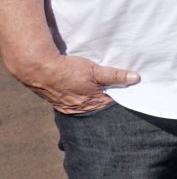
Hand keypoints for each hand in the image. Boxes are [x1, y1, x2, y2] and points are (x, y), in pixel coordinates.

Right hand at [16, 54, 136, 114]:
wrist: (39, 69)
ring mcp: (67, 107)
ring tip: (94, 90)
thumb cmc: (68, 70)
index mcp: (92, 103)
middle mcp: (80, 109)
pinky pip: (73, 104)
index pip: (111, 104)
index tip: (126, 91)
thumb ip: (115, 75)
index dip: (119, 97)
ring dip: (91, 99)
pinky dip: (79, 99)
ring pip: (85, 105)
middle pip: (98, 106)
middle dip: (105, 99)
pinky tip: (79, 92)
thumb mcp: (95, 70)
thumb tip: (135, 78)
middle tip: (110, 91)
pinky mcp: (58, 103)